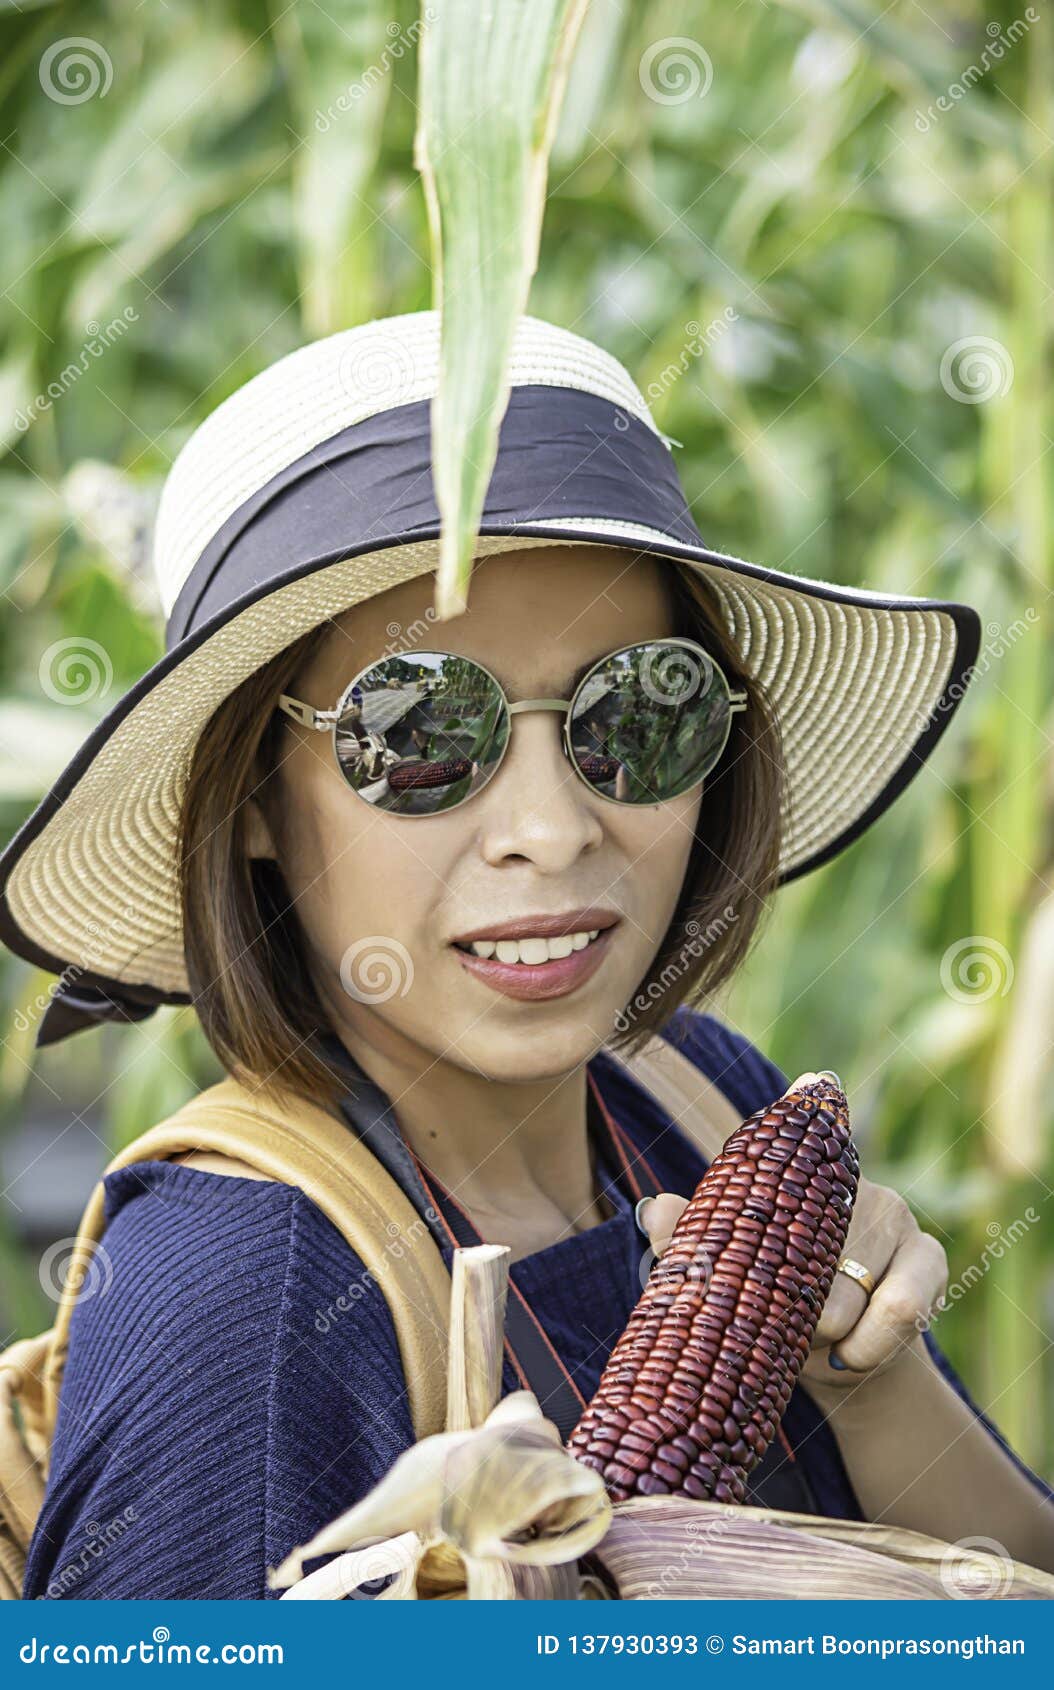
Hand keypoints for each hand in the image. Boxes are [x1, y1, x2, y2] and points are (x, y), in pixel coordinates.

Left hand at [636, 1071, 947, 1390]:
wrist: (841, 1366)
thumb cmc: (775, 1312)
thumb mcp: (728, 1284)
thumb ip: (692, 1248)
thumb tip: (653, 1211)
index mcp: (799, 1178)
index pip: (801, 1132)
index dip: (804, 1104)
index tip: (812, 1081)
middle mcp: (852, 1182)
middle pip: (815, 1244)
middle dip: (795, 1305)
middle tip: (787, 1325)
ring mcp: (898, 1216)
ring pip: (853, 1288)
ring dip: (829, 1334)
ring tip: (818, 1343)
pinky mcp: (931, 1259)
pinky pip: (899, 1309)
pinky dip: (867, 1346)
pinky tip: (850, 1356)